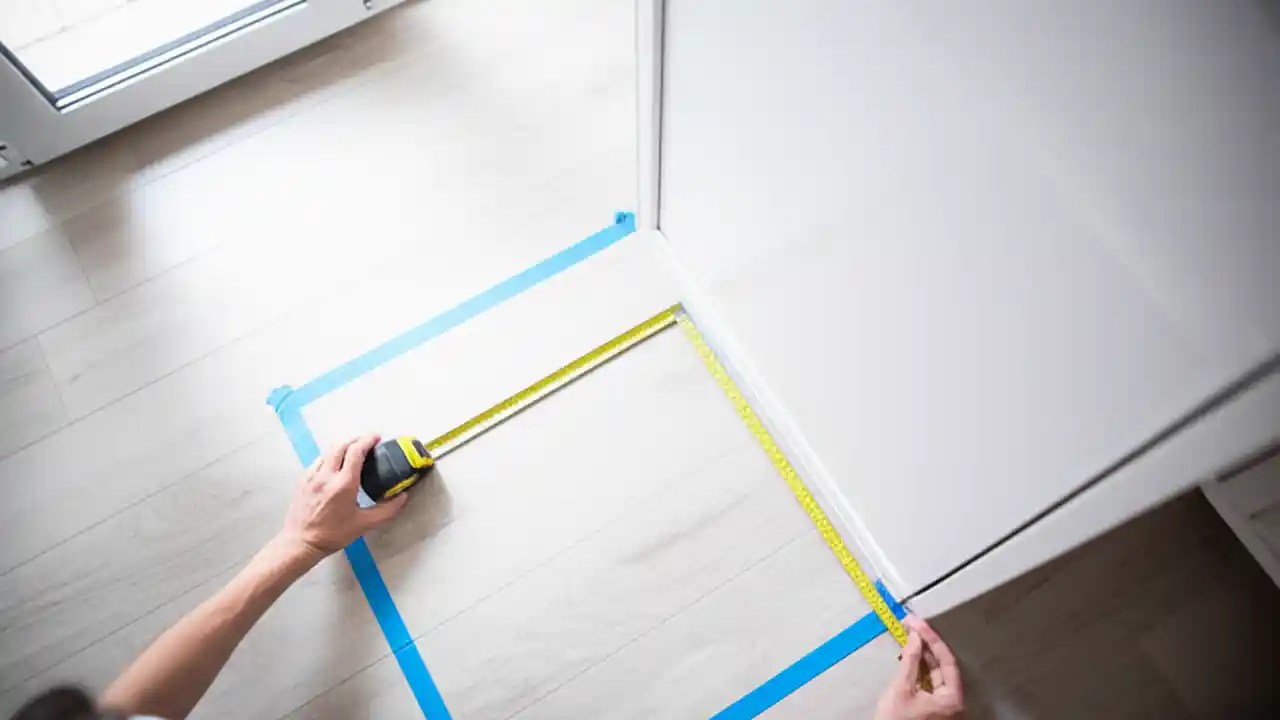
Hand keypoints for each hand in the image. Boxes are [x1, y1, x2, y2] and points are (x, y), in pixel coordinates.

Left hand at [278, 434, 409, 562]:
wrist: (301, 542)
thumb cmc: (333, 534)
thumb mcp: (364, 525)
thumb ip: (387, 510)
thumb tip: (403, 497)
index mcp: (344, 484)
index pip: (356, 451)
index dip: (367, 440)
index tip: (376, 437)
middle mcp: (327, 475)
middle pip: (341, 445)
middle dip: (355, 440)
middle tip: (367, 442)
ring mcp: (312, 476)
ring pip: (328, 451)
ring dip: (342, 447)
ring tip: (352, 452)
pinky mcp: (303, 480)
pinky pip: (319, 460)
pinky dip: (330, 456)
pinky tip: (335, 465)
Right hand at [874, 616, 963, 719]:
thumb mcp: (902, 688)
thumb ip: (911, 660)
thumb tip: (916, 637)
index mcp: (952, 699)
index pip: (947, 660)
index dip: (932, 639)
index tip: (917, 623)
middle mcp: (952, 702)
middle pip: (943, 666)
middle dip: (927, 645)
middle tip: (912, 626)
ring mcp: (942, 706)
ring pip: (936, 673)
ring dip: (922, 656)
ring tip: (909, 637)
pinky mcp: (932, 708)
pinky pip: (929, 682)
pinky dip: (919, 669)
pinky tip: (910, 657)